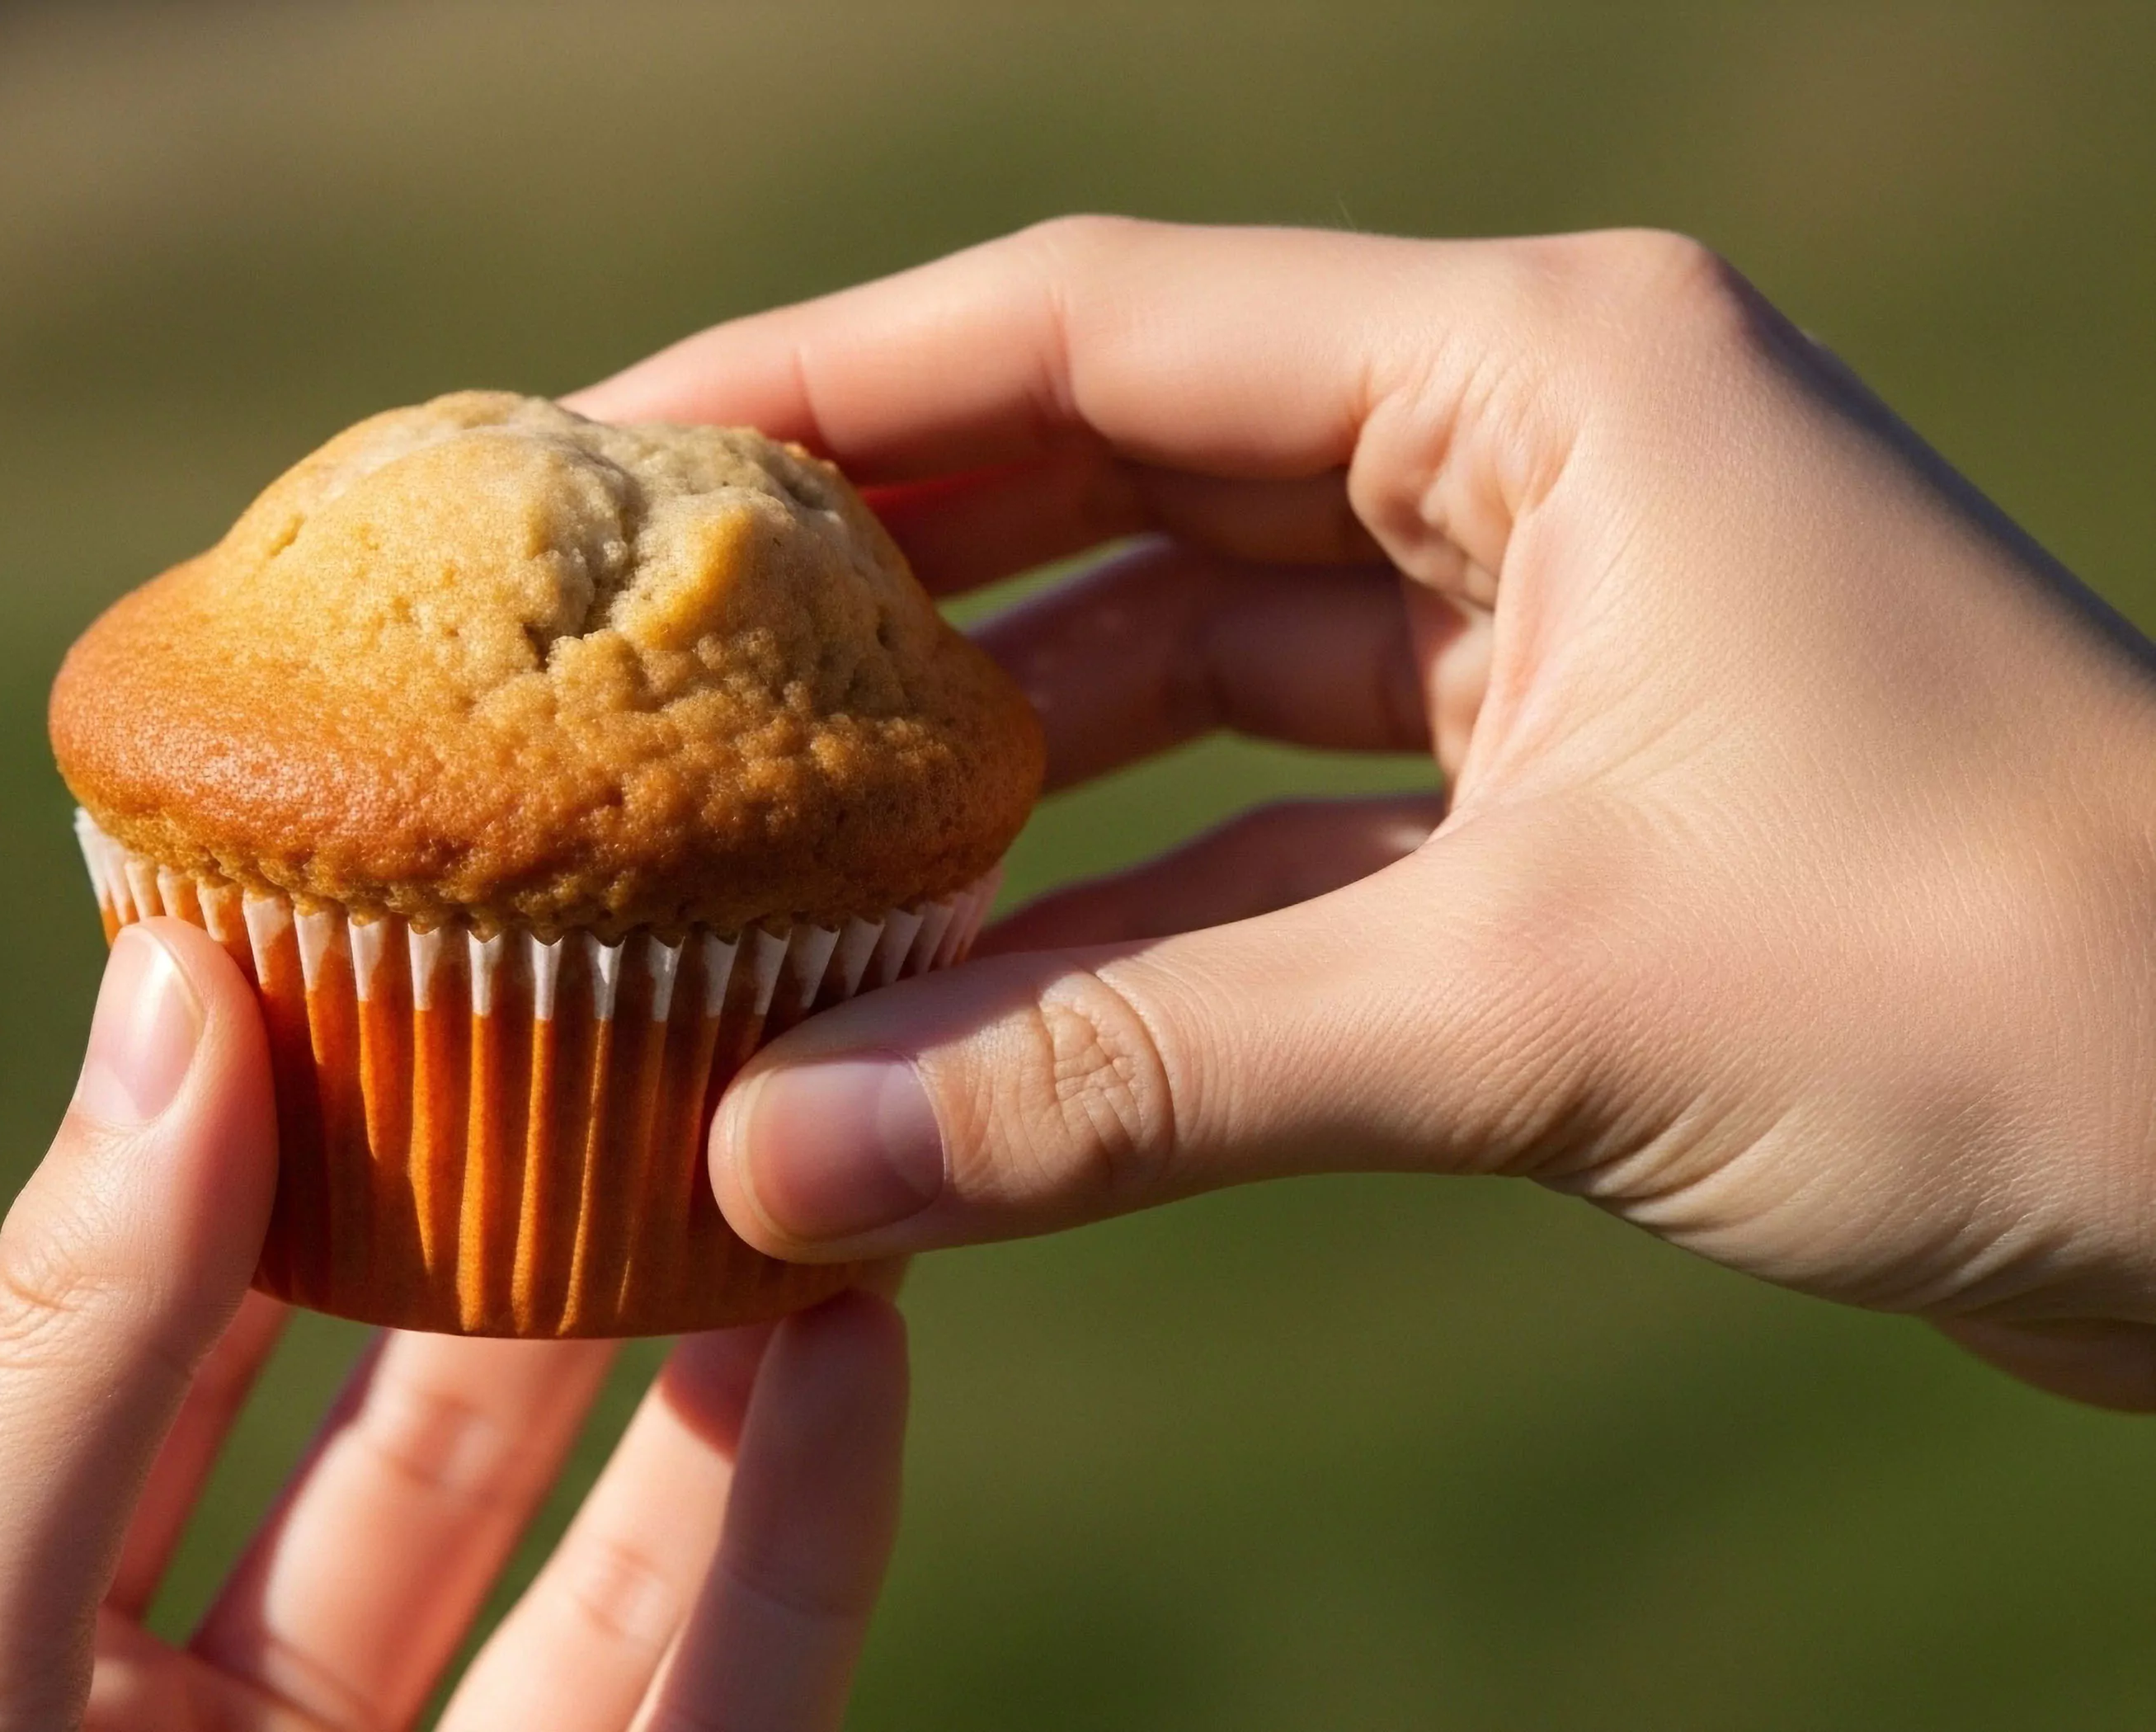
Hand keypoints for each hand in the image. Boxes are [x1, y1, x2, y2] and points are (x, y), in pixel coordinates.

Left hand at [0, 922, 909, 1729]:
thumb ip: (65, 1356)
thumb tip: (161, 992)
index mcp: (17, 1654)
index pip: (163, 1327)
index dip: (263, 1122)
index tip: (382, 913)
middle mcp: (219, 1729)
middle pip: (400, 1423)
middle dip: (514, 1215)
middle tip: (630, 993)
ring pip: (589, 1553)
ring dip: (692, 1354)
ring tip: (784, 1141)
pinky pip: (712, 1703)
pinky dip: (791, 1536)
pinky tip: (852, 1363)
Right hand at [575, 217, 2155, 1411]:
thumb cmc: (2026, 1009)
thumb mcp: (1531, 1015)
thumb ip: (1126, 1082)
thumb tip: (775, 1152)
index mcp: (1544, 374)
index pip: (1088, 323)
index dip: (820, 385)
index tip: (600, 468)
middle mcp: (1537, 460)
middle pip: (1115, 470)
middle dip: (880, 574)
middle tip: (633, 658)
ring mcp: (1556, 636)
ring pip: (1186, 664)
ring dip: (986, 773)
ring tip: (751, 849)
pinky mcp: (1572, 812)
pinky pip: (1273, 834)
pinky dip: (1119, 914)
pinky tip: (943, 999)